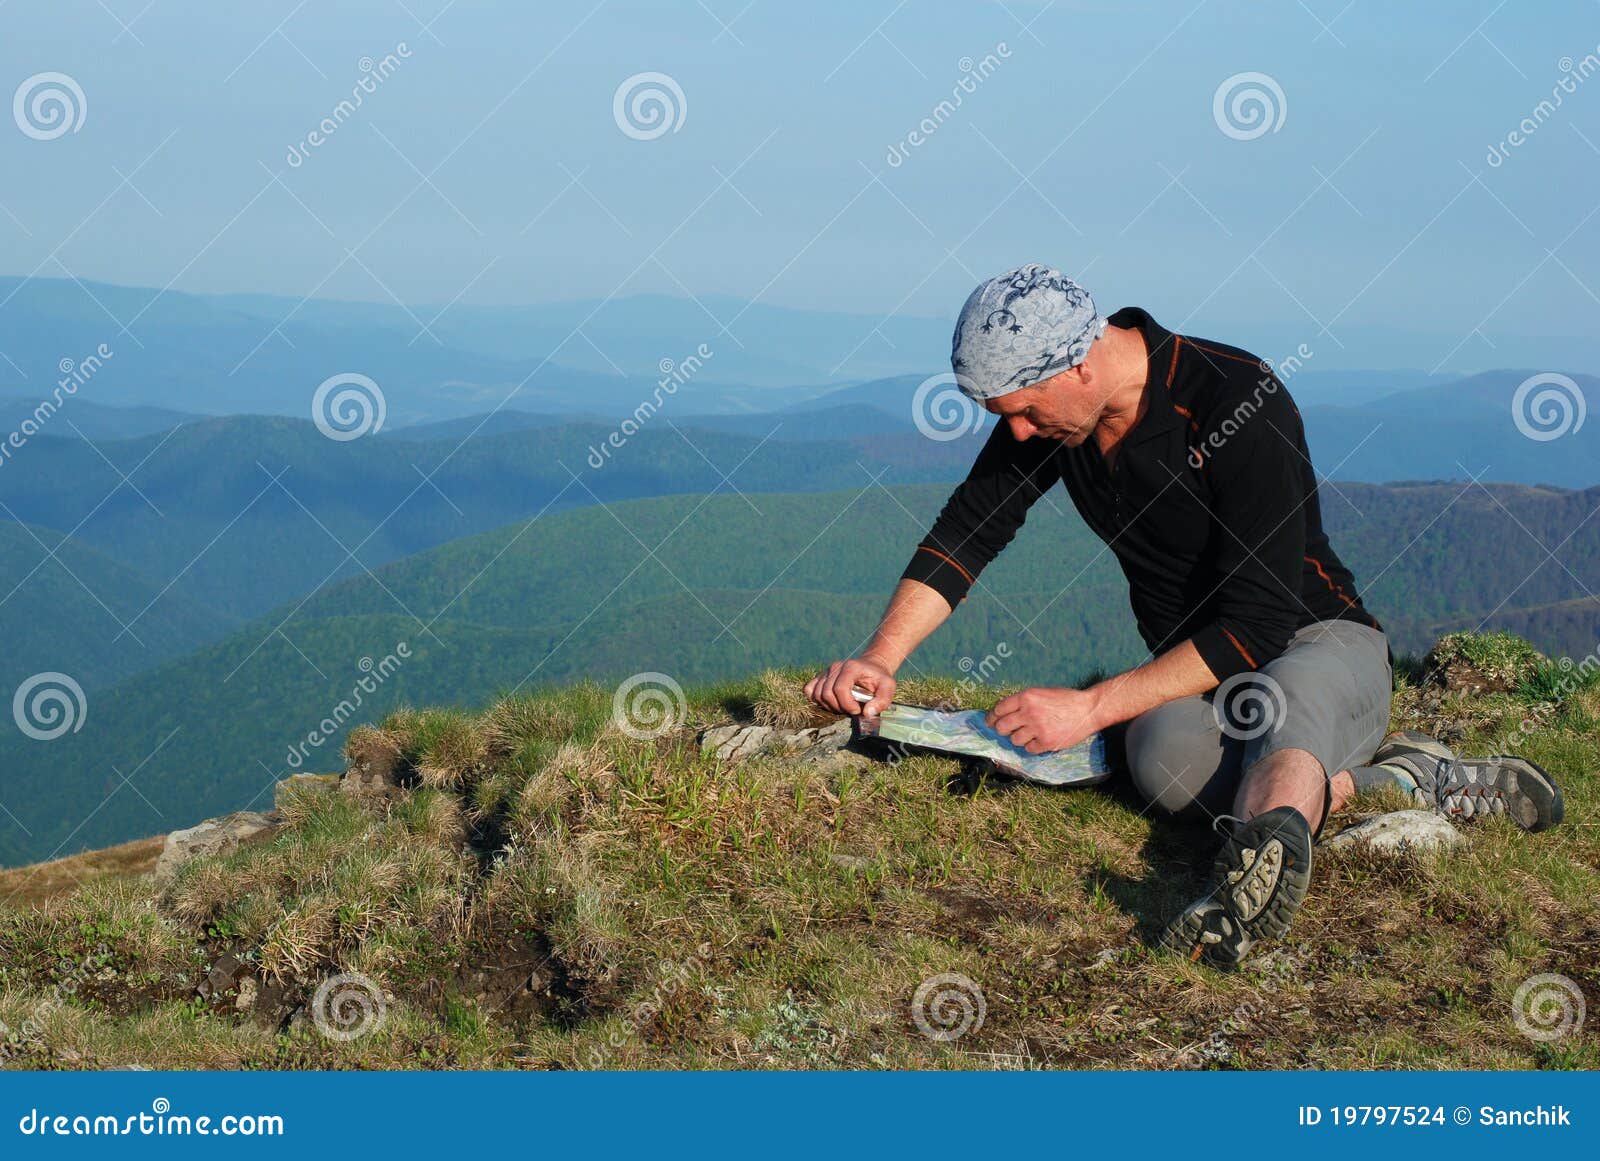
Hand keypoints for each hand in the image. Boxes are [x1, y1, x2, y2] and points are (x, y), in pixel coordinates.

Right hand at [805, 656, 895, 717]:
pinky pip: (809, 690)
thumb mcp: (888, 687)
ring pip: (816, 694)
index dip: (846, 704)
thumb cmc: (879, 678)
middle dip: (839, 707)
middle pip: (826, 693)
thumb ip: (882, 701)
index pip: (839, 689)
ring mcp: (826, 671)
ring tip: (843, 706)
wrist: (872, 666)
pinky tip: (830, 703)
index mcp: (851, 668)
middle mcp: (835, 667)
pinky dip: (816, 700)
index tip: (857, 710)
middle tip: (851, 709)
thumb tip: (866, 714)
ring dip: (829, 706)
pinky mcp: (820, 677)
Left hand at [986, 686, 1102, 753]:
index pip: (999, 709)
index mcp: (1027, 697)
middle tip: (1006, 730)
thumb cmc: (1065, 699)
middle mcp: (1029, 712)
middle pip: (1002, 727)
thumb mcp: (1042, 693)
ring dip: (1019, 738)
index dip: (992, 717)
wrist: (1088, 709)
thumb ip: (1024, 702)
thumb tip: (1005, 713)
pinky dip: (1032, 746)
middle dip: (1002, 729)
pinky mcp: (1046, 742)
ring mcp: (1037, 728)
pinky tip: (1040, 740)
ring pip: (1014, 740)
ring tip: (1029, 734)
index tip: (990, 721)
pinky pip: (1029, 749)